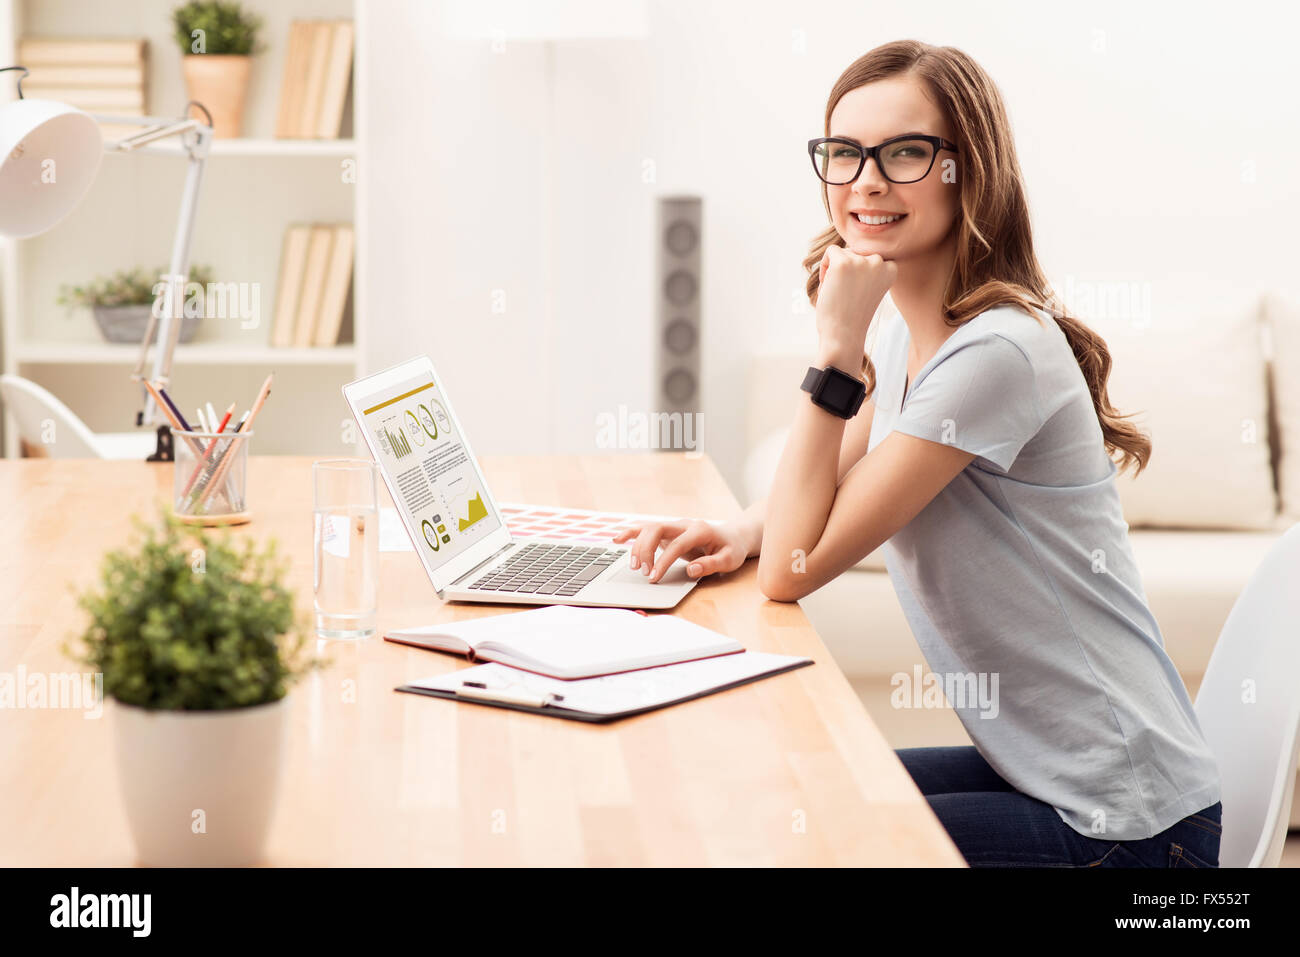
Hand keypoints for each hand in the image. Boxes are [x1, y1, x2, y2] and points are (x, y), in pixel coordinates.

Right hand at [611, 518, 749, 583]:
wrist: (732, 536)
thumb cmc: (731, 549)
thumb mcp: (729, 560)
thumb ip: (711, 564)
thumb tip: (691, 569)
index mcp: (700, 530)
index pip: (677, 544)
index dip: (664, 561)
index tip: (654, 577)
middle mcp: (684, 524)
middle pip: (657, 529)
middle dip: (646, 550)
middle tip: (644, 573)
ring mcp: (674, 526)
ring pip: (648, 528)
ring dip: (638, 546)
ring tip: (635, 567)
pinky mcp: (667, 531)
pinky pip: (646, 529)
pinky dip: (631, 533)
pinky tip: (617, 540)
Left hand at [815, 245, 896, 362]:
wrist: (844, 336)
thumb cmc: (853, 316)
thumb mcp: (869, 287)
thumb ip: (867, 268)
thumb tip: (853, 248)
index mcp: (891, 269)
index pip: (869, 258)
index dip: (858, 274)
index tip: (857, 293)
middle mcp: (880, 262)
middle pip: (856, 253)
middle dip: (846, 272)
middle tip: (845, 296)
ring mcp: (862, 262)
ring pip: (843, 253)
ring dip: (835, 271)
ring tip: (838, 294)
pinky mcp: (843, 263)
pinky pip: (830, 252)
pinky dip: (825, 266)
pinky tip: (828, 286)